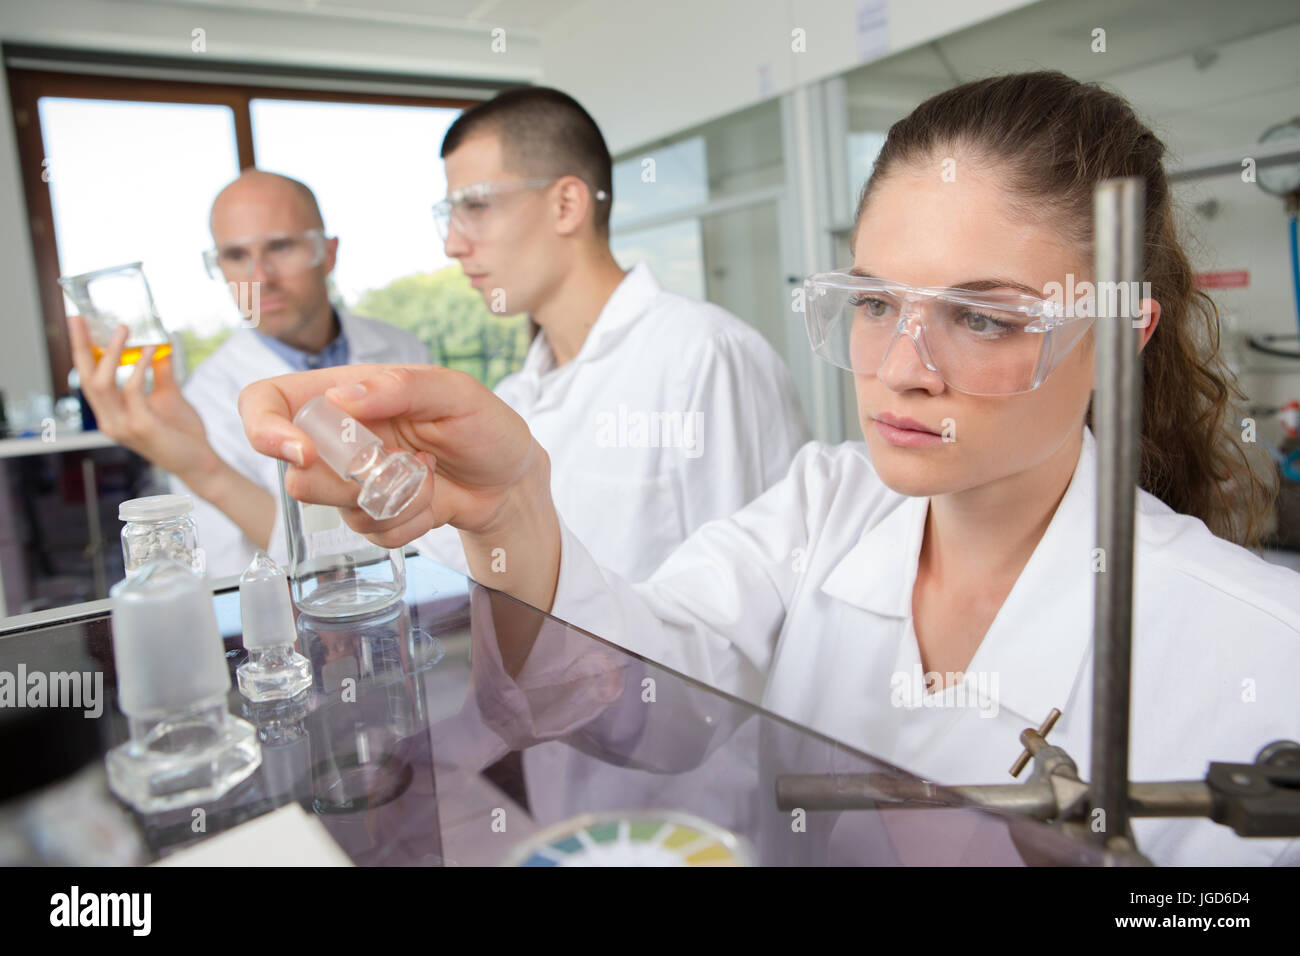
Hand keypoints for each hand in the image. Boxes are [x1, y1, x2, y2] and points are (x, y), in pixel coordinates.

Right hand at [67, 315, 215, 479]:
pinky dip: (139, 367)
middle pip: (87, 378)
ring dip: (111, 352)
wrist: (200, 461)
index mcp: (110, 414)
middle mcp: (109, 420)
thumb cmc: (182, 432)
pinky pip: (133, 390)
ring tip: (122, 329)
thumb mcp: (168, 396)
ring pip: (104, 383)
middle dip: (82, 346)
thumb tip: (160, 348)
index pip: (88, 379)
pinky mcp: (141, 427)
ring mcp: (123, 426)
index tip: (78, 323)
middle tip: (80, 318)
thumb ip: (160, 374)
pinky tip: (150, 350)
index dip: (81, 351)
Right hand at [238, 364, 547, 549]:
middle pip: (297, 474)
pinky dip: (408, 522)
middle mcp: (336, 437)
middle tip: (404, 462)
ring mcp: (350, 480)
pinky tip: (432, 499)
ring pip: (335, 509)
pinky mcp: (371, 515)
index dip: (265, 429)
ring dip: (392, 499)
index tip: (303, 453)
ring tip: (428, 474)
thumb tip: (341, 395)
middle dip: (353, 480)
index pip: (265, 402)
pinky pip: (369, 533)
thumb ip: (399, 387)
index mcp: (341, 393)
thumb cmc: (484, 424)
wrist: (509, 479)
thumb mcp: (454, 392)